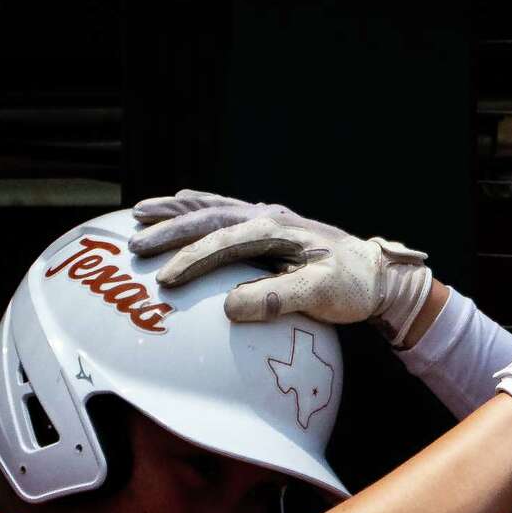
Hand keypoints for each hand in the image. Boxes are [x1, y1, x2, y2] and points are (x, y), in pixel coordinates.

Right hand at [130, 189, 432, 343]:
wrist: (377, 274)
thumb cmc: (352, 286)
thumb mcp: (321, 295)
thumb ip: (278, 300)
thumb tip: (230, 307)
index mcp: (276, 230)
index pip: (223, 244)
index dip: (192, 261)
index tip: (166, 281)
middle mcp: (268, 216)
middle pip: (209, 219)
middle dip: (169, 231)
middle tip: (134, 244)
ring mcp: (268, 218)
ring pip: (213, 208)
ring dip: (177, 211)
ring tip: (140, 212)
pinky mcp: (269, 227)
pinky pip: (225, 212)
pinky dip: (198, 208)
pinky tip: (181, 205)